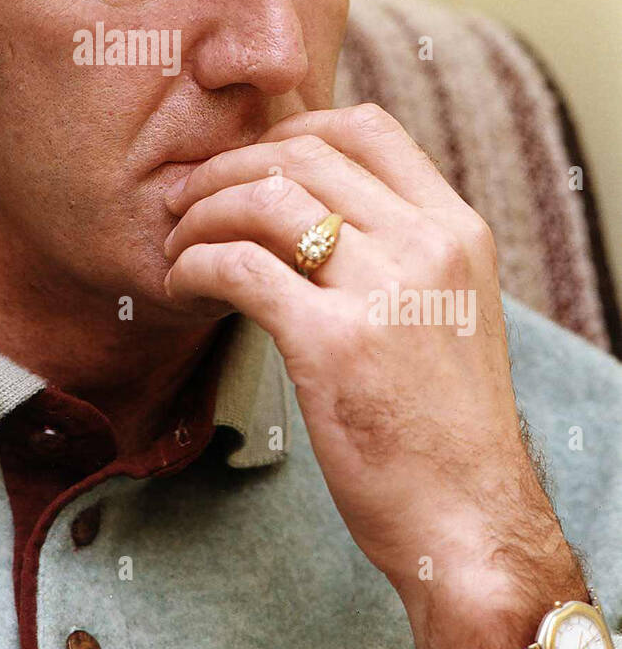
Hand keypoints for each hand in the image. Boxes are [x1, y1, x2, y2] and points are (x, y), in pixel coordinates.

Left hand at [162, 103, 585, 648]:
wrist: (470, 522)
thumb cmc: (445, 424)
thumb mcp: (449, 311)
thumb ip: (401, 250)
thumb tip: (315, 205)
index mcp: (457, 230)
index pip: (368, 127)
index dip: (292, 128)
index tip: (248, 161)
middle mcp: (426, 247)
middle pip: (303, 154)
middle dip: (228, 167)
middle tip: (187, 198)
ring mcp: (383, 292)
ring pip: (264, 200)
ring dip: (202, 214)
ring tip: (178, 243)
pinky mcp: (332, 344)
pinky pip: (241, 267)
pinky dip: (195, 265)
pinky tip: (181, 285)